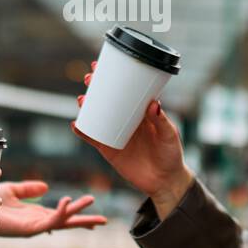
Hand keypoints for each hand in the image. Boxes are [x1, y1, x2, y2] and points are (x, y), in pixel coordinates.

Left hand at [0, 180, 106, 236]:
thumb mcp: (12, 190)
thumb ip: (29, 189)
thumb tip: (45, 187)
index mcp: (34, 215)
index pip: (60, 215)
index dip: (76, 213)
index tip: (92, 212)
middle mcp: (36, 223)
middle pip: (65, 223)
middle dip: (84, 221)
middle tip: (104, 221)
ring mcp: (33, 227)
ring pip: (61, 221)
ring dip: (77, 214)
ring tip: (90, 201)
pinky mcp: (28, 229)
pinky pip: (49, 221)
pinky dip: (60, 213)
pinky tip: (68, 202)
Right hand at [70, 60, 192, 212]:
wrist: (165, 182)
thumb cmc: (171, 155)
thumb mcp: (169, 135)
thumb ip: (161, 121)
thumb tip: (153, 103)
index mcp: (141, 112)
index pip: (126, 90)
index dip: (115, 77)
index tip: (105, 65)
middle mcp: (126, 120)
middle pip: (107, 99)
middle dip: (96, 87)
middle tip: (89, 78)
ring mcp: (116, 133)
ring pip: (97, 116)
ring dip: (86, 106)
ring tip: (82, 99)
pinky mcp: (109, 149)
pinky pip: (93, 138)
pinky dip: (83, 131)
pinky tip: (76, 124)